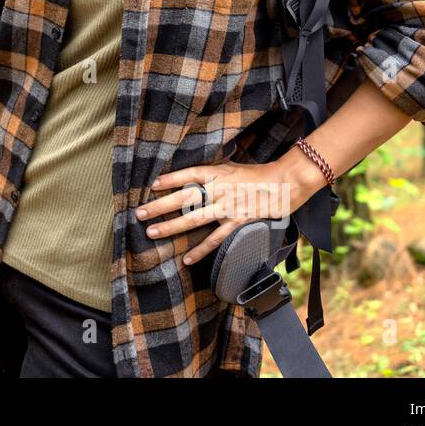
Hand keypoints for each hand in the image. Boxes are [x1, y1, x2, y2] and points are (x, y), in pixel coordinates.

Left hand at [134, 160, 301, 267]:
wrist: (285, 184)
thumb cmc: (256, 175)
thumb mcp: (231, 166)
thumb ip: (210, 172)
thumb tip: (189, 176)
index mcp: (217, 172)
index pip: (188, 174)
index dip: (170, 179)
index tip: (152, 185)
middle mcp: (220, 189)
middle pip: (184, 197)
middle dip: (160, 205)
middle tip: (139, 213)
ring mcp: (228, 207)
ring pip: (194, 218)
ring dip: (171, 227)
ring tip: (151, 233)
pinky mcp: (238, 223)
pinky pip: (215, 239)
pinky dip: (200, 250)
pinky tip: (186, 259)